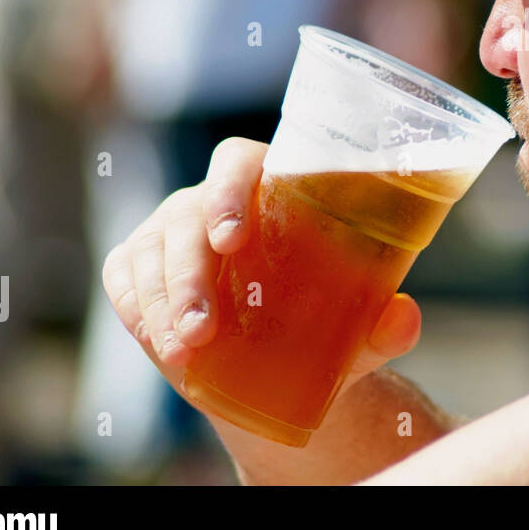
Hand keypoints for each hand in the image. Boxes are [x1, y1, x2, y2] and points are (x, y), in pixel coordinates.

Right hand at [101, 137, 423, 474]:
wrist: (278, 368)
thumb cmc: (326, 328)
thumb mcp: (358, 331)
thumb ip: (385, 325)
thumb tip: (404, 318)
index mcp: (271, 188)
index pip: (238, 162)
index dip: (229, 190)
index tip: (231, 238)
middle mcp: (214, 199)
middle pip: (188, 215)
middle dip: (189, 274)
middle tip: (205, 329)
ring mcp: (171, 229)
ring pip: (152, 250)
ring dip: (162, 303)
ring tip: (185, 353)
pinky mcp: (137, 264)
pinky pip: (124, 276)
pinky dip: (138, 310)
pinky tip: (158, 342)